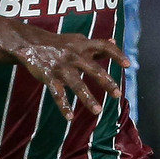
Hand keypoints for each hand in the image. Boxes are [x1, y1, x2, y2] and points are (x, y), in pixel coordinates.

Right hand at [14, 31, 128, 118]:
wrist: (30, 43)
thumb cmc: (59, 44)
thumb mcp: (77, 40)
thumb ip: (96, 44)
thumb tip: (114, 41)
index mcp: (83, 46)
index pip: (104, 47)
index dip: (116, 54)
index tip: (128, 65)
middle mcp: (73, 56)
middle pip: (93, 69)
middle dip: (106, 82)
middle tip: (117, 95)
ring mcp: (61, 67)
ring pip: (77, 84)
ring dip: (88, 98)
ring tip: (98, 111)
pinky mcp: (49, 76)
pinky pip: (57, 93)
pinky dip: (64, 106)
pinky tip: (70, 117)